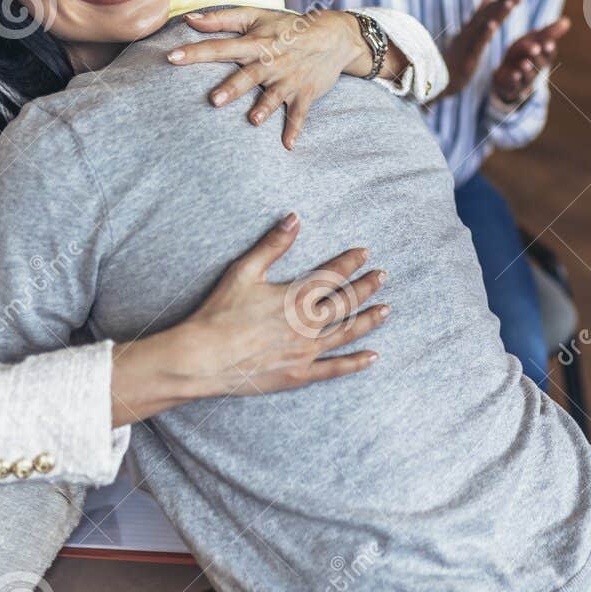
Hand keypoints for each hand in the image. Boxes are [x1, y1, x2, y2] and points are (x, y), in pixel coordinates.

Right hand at [112, 213, 388, 424]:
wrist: (203, 357)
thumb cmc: (220, 312)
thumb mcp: (244, 271)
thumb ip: (273, 244)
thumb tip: (294, 217)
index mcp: (296, 296)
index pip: (333, 274)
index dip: (351, 262)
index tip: (366, 253)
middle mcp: (308, 324)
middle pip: (346, 301)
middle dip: (367, 286)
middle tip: (383, 276)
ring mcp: (306, 351)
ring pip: (347, 333)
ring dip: (369, 320)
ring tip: (387, 310)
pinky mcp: (299, 374)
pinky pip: (334, 369)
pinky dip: (355, 363)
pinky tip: (372, 357)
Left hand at [167, 8, 370, 147]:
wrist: (334, 36)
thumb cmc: (288, 26)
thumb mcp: (256, 16)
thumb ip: (220, 19)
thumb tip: (189, 19)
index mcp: (256, 43)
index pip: (221, 47)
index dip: (196, 52)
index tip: (171, 58)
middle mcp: (271, 62)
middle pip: (248, 76)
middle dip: (233, 87)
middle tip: (214, 100)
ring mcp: (289, 79)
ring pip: (274, 96)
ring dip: (264, 108)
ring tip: (253, 121)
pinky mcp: (305, 94)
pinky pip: (299, 114)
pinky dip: (294, 129)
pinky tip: (287, 146)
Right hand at [441, 0, 518, 97]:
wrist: (435, 81)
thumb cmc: (454, 58)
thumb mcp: (468, 34)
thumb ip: (478, 15)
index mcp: (470, 30)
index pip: (486, 13)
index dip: (501, 2)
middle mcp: (468, 34)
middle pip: (487, 15)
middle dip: (502, 4)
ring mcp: (466, 45)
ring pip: (483, 27)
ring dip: (495, 14)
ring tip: (509, 4)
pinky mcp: (466, 58)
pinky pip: (476, 45)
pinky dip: (484, 34)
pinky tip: (492, 25)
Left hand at [493, 16, 570, 105]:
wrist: (507, 72)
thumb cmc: (524, 53)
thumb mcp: (534, 40)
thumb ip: (549, 33)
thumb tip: (567, 21)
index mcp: (543, 57)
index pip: (548, 52)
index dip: (548, 49)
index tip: (548, 43)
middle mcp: (536, 69)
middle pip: (539, 63)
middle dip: (537, 56)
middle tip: (535, 49)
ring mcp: (525, 79)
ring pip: (528, 75)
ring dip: (527, 69)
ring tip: (524, 63)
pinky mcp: (513, 86)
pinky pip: (515, 85)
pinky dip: (515, 80)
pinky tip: (514, 74)